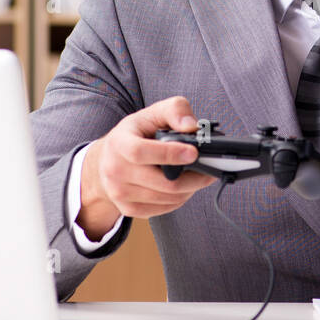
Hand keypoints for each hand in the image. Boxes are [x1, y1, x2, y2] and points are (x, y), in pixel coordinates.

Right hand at [77, 95, 216, 238]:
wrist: (107, 160)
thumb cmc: (135, 134)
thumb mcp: (152, 113)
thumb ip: (175, 110)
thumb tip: (192, 126)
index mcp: (118, 144)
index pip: (140, 152)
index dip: (168, 154)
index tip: (193, 152)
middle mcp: (115, 171)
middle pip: (163, 182)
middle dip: (193, 177)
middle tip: (211, 168)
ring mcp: (120, 193)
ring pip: (167, 198)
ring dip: (190, 188)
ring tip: (199, 175)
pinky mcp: (128, 209)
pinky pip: (163, 209)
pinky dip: (180, 199)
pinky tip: (184, 186)